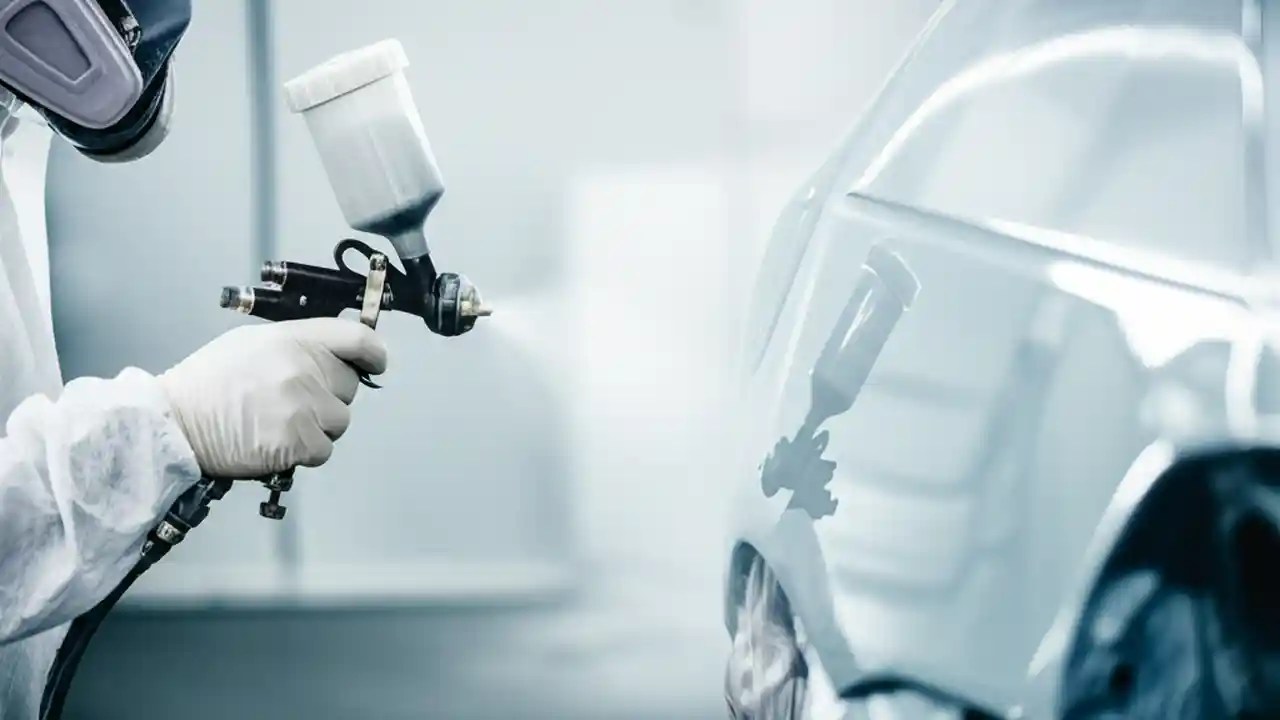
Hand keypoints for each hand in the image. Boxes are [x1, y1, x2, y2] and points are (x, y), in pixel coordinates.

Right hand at [159, 318, 387, 477]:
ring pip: (339, 421)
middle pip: (349, 386)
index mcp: (294, 339)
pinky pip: (323, 450)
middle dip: (330, 396)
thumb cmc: (207, 383)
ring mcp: (303, 406)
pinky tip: (275, 442)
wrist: (174, 422)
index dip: (373, 354)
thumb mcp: (251, 343)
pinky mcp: (298, 441)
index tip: (375, 364)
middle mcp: (304, 369)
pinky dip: (304, 452)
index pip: (357, 339)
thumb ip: (296, 344)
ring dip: (318, 427)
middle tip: (294, 402)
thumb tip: (329, 353)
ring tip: (279, 423)